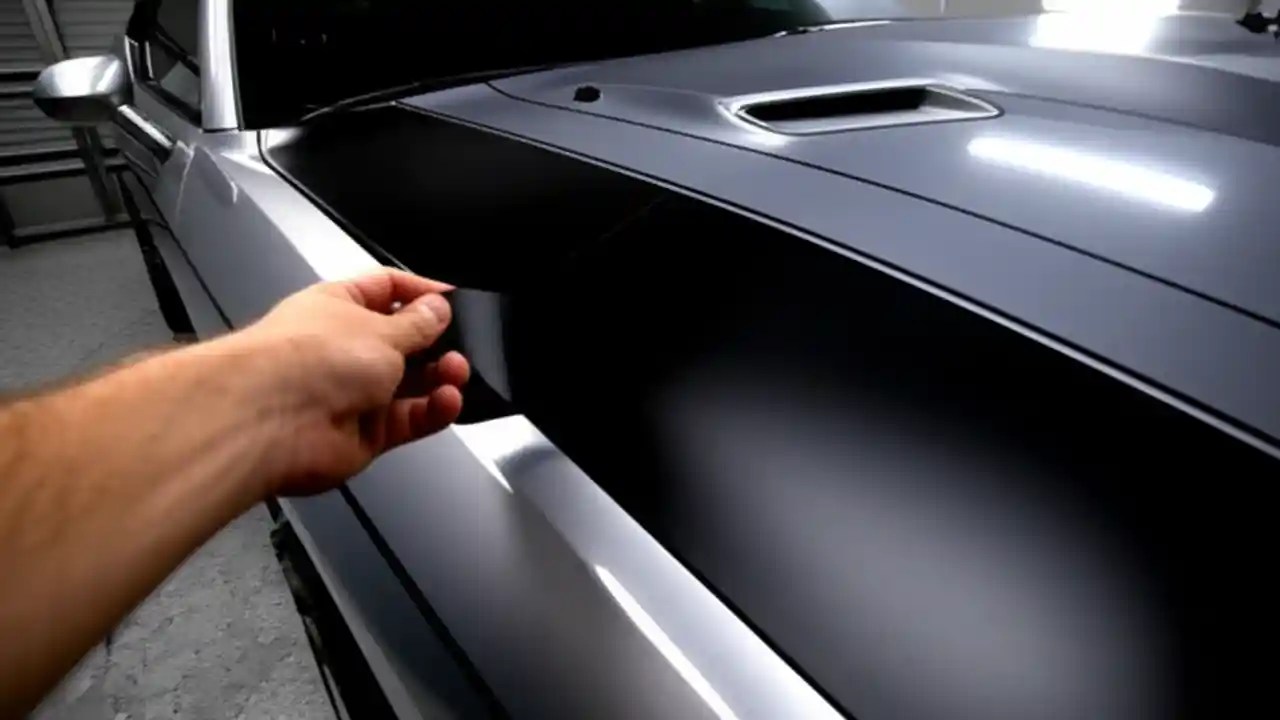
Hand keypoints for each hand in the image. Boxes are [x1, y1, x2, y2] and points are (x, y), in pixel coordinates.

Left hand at [228, 269, 469, 495]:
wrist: (269, 421)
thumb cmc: (308, 359)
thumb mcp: (381, 328)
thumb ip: (418, 323)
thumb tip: (438, 310)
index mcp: (339, 306)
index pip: (388, 290)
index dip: (422, 293)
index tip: (454, 301)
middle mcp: (345, 349)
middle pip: (405, 342)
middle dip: (437, 344)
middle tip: (461, 346)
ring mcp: (353, 394)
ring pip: (412, 385)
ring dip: (440, 379)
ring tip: (456, 374)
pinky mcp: (364, 435)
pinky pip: (409, 421)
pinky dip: (432, 412)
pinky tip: (446, 402)